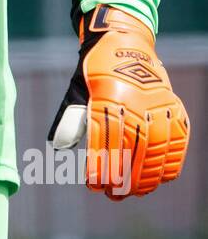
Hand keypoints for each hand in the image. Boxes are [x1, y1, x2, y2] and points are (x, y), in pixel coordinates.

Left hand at [48, 4, 189, 199]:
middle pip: (132, 148)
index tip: (94, 185)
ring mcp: (158, 103)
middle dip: (124, 178)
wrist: (124, 42)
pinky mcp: (173, 105)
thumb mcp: (78, 90)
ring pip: (156, 147)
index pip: (105, 139)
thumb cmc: (95, 72)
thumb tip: (60, 146)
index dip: (100, 165)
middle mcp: (136, 99)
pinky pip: (177, 139)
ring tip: (136, 192)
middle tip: (115, 196)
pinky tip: (162, 179)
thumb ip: (70, 118)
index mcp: (108, 94)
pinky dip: (171, 161)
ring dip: (147, 176)